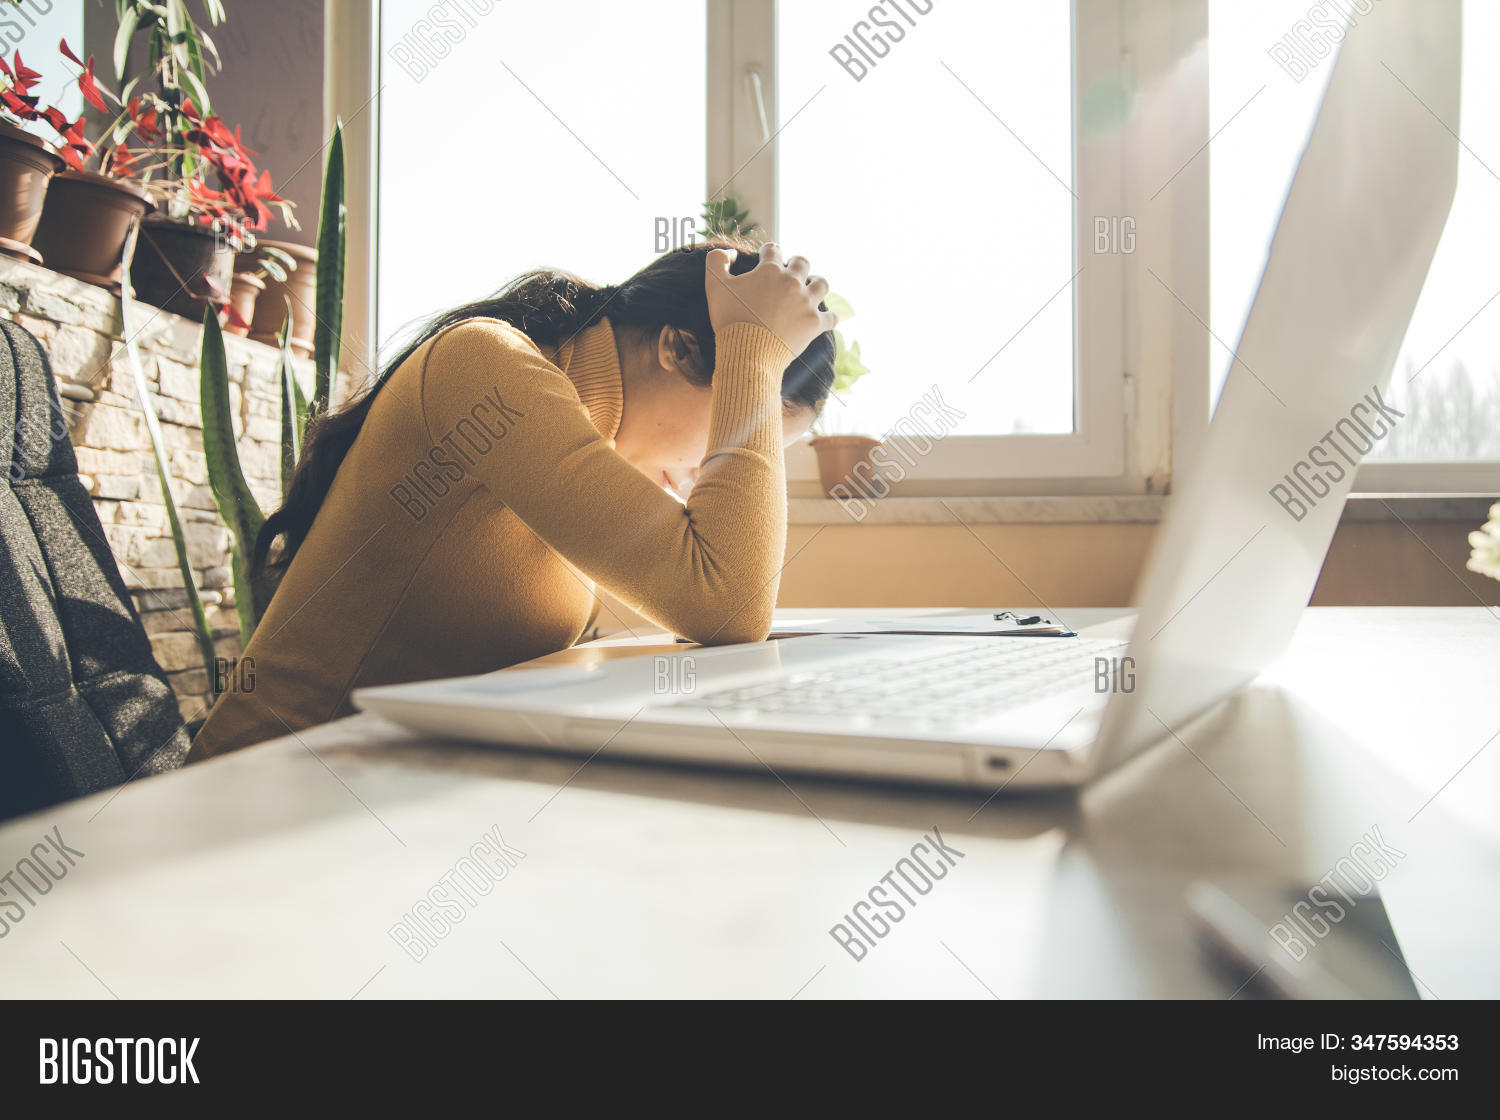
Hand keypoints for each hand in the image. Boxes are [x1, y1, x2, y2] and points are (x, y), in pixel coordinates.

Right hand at [704, 243, 838, 356]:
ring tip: (813, 287)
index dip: (769, 251)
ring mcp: (806, 303)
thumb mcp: (714, 286)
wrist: (748, 352)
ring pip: (822, 284)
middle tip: (793, 269)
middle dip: (797, 264)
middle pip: (802, 263)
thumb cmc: (730, 319)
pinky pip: (831, 317)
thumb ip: (716, 261)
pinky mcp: (815, 324)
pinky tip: (827, 318)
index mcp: (770, 270)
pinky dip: (830, 317)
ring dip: (817, 284)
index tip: (767, 254)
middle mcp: (792, 282)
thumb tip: (732, 253)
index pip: (773, 250)